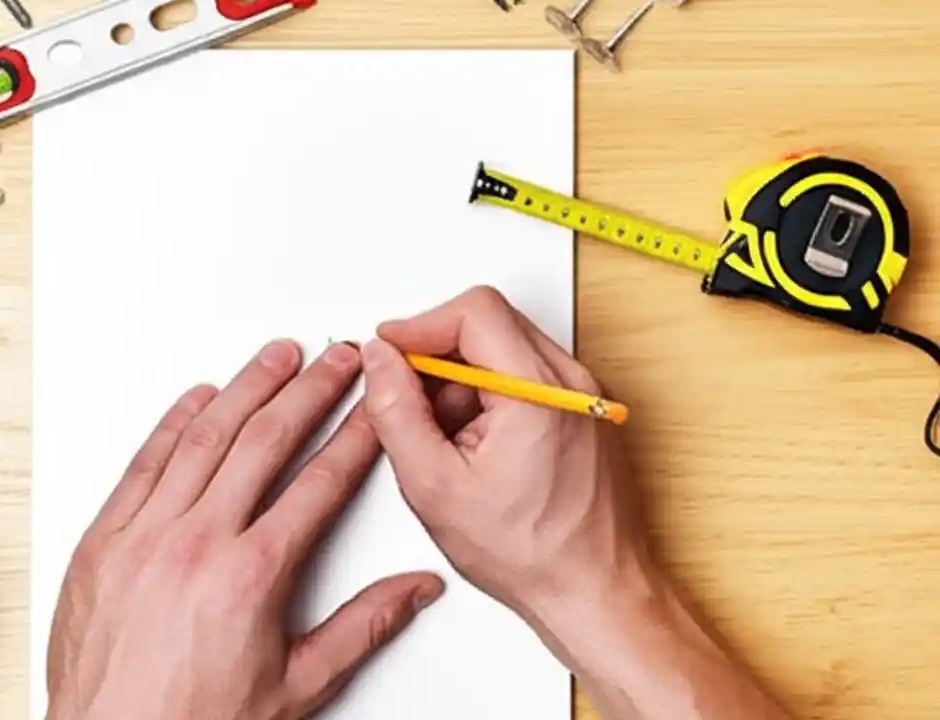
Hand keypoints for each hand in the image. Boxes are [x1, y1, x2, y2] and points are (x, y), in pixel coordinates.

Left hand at [47, 340, 443, 719]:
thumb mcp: (298, 686)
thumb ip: (362, 628)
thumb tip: (415, 591)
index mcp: (251, 574)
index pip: (321, 482)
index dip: (355, 436)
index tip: (373, 407)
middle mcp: (197, 542)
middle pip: (266, 440)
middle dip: (311, 390)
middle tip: (338, 359)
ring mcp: (144, 535)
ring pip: (203, 437)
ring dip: (246, 388)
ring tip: (277, 357)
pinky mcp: (103, 540)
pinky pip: (143, 464)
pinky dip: (173, 423)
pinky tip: (198, 398)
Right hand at [361, 286, 789, 719]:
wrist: (596, 592)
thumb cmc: (533, 553)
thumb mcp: (435, 486)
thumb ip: (396, 412)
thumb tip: (379, 361)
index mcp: (539, 392)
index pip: (474, 311)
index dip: (420, 324)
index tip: (390, 352)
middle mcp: (570, 382)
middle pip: (489, 324)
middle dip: (437, 355)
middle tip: (409, 402)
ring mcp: (581, 395)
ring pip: (503, 350)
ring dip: (460, 381)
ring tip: (447, 441)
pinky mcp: (581, 411)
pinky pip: (523, 377)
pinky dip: (487, 398)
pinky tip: (474, 449)